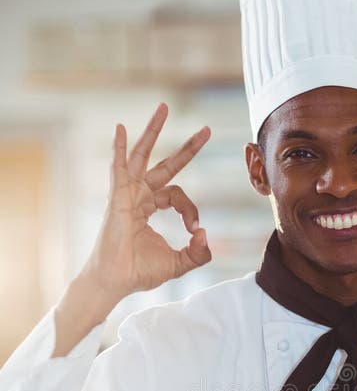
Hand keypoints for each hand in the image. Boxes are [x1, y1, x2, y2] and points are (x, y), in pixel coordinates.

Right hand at [82, 103, 211, 300]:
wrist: (116, 282)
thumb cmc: (139, 272)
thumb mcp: (178, 263)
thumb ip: (197, 253)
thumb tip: (206, 235)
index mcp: (149, 207)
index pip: (177, 195)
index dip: (190, 209)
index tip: (195, 230)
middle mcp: (137, 196)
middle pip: (164, 164)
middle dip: (186, 148)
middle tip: (207, 130)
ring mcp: (126, 194)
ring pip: (141, 156)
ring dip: (153, 132)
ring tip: (164, 108)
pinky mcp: (116, 199)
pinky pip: (118, 169)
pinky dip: (117, 149)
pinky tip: (119, 129)